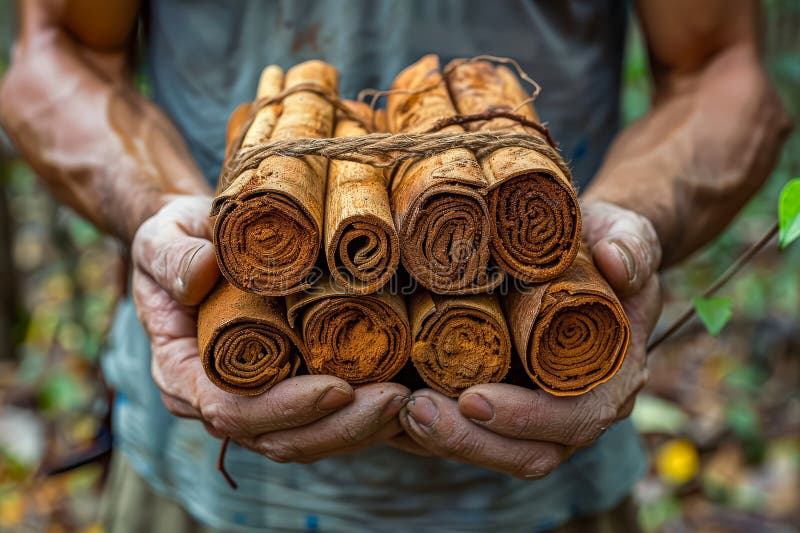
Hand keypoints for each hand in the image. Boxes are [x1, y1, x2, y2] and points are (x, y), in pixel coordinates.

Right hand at [132, 195, 409, 462]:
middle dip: (339, 428)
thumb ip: (173, 255)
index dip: (285, 407)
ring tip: (407, 402)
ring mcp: (251, 403)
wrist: (196, 244)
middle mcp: (214, 400)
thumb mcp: (162, 236)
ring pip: (305, 441)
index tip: (339, 387)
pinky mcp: (283, 394)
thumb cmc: (177, 239)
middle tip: (394, 399)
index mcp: (182, 372)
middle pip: (277, 439)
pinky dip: (361, 422)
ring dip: (358, 431)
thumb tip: (202, 273)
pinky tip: (401, 403)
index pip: (231, 410)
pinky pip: (321, 424)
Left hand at [397, 200, 661, 477]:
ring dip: (442, 441)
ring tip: (397, 409)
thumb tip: (615, 261)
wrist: (583, 251)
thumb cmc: (603, 242)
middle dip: (469, 440)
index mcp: (611, 378)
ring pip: (492, 450)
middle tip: (416, 410)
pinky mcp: (501, 403)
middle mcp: (574, 407)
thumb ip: (630, 243)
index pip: (573, 418)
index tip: (473, 398)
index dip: (526, 418)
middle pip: (527, 453)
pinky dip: (431, 431)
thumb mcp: (625, 232)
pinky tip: (392, 409)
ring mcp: (536, 412)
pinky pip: (469, 434)